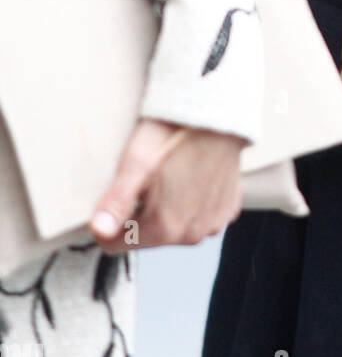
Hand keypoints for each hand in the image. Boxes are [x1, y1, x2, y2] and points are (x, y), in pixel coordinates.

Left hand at [89, 118, 244, 253]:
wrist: (218, 112)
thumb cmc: (175, 133)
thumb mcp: (136, 162)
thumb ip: (116, 202)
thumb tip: (98, 230)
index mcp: (164, 228)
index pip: (116, 245)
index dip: (108, 221)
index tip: (115, 196)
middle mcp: (191, 234)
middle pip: (146, 237)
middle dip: (140, 214)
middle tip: (147, 179)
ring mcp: (212, 223)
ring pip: (173, 228)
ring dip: (168, 210)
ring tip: (171, 176)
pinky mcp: (228, 210)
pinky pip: (200, 217)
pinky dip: (193, 203)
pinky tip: (193, 178)